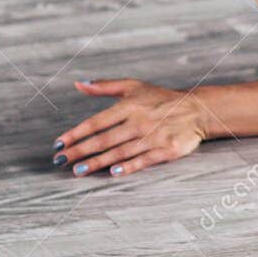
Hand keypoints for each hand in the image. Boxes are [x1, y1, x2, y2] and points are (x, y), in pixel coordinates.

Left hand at [52, 78, 207, 176]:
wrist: (198, 109)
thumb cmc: (162, 99)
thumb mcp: (134, 87)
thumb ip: (104, 87)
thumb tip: (78, 84)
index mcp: (129, 106)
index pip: (96, 122)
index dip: (75, 134)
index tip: (59, 144)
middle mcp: (139, 121)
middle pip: (104, 140)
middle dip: (80, 151)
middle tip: (61, 161)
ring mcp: (154, 136)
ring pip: (120, 152)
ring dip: (97, 162)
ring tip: (78, 171)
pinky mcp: (167, 149)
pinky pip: (144, 160)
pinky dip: (128, 166)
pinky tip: (113, 173)